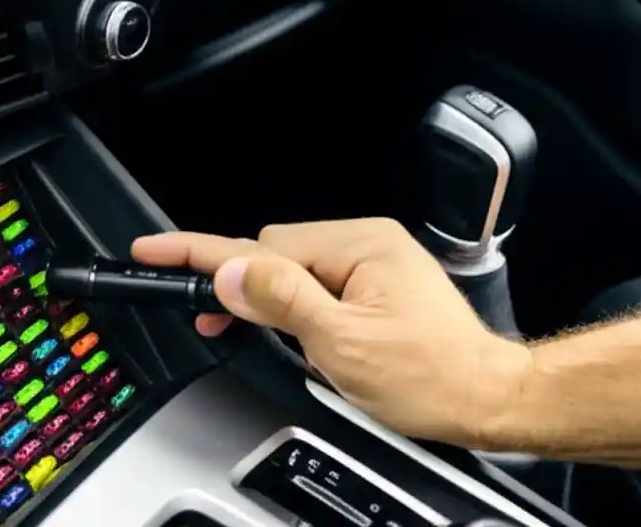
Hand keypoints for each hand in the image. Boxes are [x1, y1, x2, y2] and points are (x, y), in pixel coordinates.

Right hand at [132, 219, 530, 448]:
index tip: (155, 250)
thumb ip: (282, 302)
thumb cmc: (431, 376)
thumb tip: (232, 272)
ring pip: (292, 273)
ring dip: (277, 305)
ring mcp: (371, 261)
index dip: (202, 253)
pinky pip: (316, 283)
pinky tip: (305, 336)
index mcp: (358, 245)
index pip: (262, 245)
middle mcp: (365, 242)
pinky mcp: (373, 282)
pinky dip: (299, 309)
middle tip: (221, 326)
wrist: (485, 398)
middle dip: (247, 290)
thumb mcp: (343, 344)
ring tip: (294, 345)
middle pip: (273, 254)